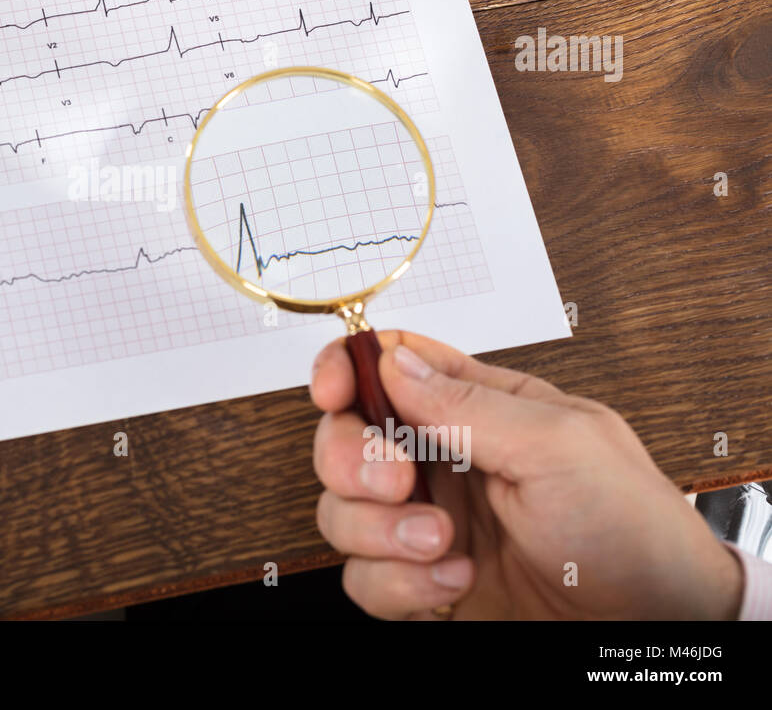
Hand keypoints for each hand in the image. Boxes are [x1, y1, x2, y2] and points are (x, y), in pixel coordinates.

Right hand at [310, 331, 742, 619]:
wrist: (652, 627)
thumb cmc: (632, 529)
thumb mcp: (559, 444)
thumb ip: (466, 402)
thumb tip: (391, 358)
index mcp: (476, 408)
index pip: (385, 365)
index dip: (345, 369)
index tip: (333, 393)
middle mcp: (441, 461)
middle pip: (345, 438)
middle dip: (353, 461)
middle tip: (398, 483)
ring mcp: (425, 523)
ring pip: (341, 511)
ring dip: (381, 532)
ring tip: (443, 545)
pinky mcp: (420, 582)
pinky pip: (362, 578)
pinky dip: (399, 585)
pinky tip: (452, 583)